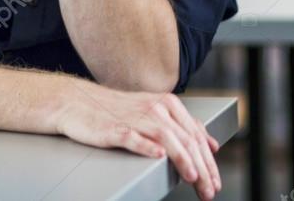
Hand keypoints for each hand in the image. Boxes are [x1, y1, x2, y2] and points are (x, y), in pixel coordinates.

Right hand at [56, 81, 221, 199]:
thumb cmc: (116, 111)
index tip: (214, 181)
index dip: (208, 161)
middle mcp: (156, 108)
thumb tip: (211, 144)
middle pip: (185, 139)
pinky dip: (149, 147)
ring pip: (167, 139)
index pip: (196, 135)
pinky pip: (135, 138)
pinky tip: (159, 157)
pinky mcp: (116, 128)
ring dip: (183, 160)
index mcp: (168, 105)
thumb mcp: (155, 113)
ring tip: (193, 178)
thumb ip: (183, 127)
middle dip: (202, 168)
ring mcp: (136, 117)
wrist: (79, 103)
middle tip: (209, 189)